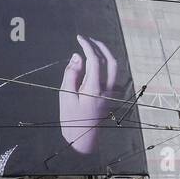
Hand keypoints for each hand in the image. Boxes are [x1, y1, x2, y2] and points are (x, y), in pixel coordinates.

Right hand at [59, 35, 119, 155]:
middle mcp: (107, 89)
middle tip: (87, 39)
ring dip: (104, 55)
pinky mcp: (110, 96)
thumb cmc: (71, 120)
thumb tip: (77, 57)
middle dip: (100, 46)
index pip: (94, 60)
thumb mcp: (65, 96)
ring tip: (90, 48)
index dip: (87, 46)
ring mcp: (111, 93)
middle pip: (110, 60)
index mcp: (95, 89)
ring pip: (113, 67)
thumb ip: (71, 74)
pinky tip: (93, 65)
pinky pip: (111, 75)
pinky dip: (104, 65)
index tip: (79, 38)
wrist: (82, 140)